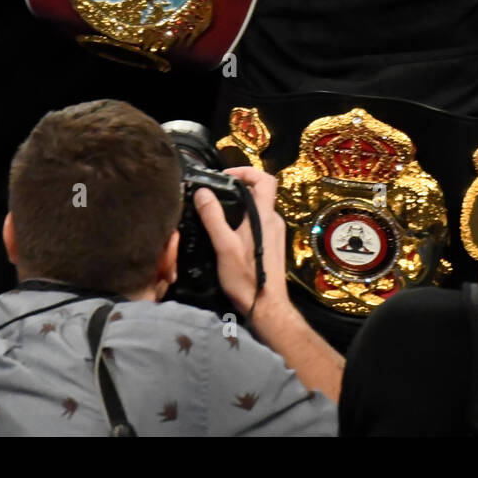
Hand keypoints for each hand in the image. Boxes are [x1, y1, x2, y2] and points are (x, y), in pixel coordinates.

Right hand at [195, 166, 287, 314]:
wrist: (266, 307)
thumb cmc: (246, 277)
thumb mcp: (224, 246)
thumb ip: (213, 217)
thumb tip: (202, 191)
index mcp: (265, 216)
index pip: (265, 179)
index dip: (247, 171)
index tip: (225, 175)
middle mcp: (274, 220)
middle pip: (260, 193)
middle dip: (238, 189)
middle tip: (215, 194)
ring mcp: (275, 233)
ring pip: (258, 210)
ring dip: (239, 206)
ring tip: (217, 214)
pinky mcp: (272, 245)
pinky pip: (258, 224)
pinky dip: (243, 221)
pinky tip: (227, 234)